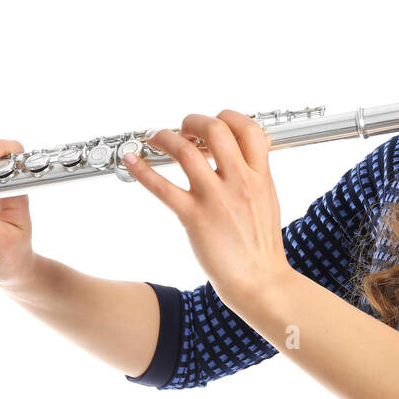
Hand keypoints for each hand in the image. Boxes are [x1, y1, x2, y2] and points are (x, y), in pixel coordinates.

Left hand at [123, 110, 291, 309]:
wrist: (260, 281)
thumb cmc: (262, 247)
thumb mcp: (267, 200)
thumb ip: (253, 176)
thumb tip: (237, 158)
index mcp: (260, 176)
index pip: (248, 129)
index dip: (228, 117)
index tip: (214, 122)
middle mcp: (239, 182)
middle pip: (215, 130)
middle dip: (193, 121)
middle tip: (183, 128)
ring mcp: (215, 198)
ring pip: (185, 151)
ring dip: (166, 138)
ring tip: (157, 139)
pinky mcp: (194, 217)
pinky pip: (162, 187)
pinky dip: (142, 170)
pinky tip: (131, 160)